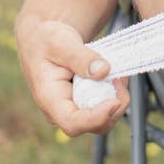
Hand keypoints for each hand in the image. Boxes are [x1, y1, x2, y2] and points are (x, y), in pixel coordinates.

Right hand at [16, 18, 129, 135]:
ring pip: (105, 118)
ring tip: (118, 72)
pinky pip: (106, 105)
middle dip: (115, 105)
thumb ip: (81, 57)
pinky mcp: (87, 102)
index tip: (114, 101)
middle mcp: (62, 110)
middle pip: (94, 125)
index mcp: (49, 99)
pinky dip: (116, 91)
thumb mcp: (61, 42)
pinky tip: (115, 74)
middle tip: (120, 77)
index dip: (95, 118)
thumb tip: (104, 71)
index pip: (72, 123)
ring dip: (118, 97)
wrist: (44, 39)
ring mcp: (75, 108)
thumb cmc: (47, 40)